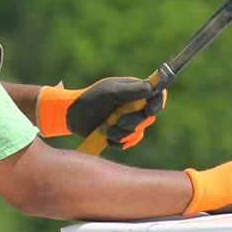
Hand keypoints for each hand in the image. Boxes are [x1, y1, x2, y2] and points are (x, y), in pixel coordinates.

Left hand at [37, 78, 165, 148]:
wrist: (73, 117)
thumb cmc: (90, 100)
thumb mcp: (110, 92)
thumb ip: (131, 90)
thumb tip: (151, 89)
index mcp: (135, 91)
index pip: (156, 96)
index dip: (157, 104)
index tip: (149, 111)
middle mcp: (135, 106)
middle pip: (149, 117)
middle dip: (135, 122)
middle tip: (120, 121)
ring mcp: (129, 121)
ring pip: (139, 132)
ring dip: (123, 133)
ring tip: (108, 130)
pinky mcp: (122, 134)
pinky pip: (130, 142)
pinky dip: (119, 142)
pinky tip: (107, 138)